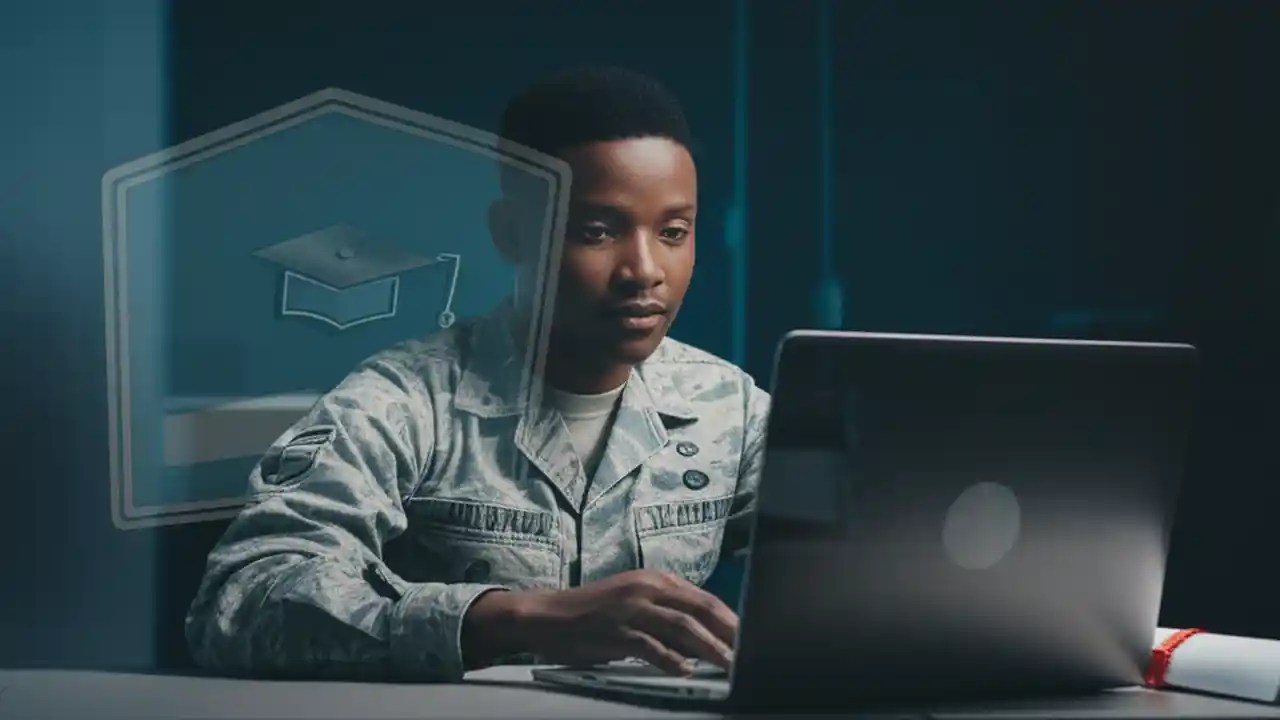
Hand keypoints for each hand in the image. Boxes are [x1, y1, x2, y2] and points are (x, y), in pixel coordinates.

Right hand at [463, 570, 737, 675]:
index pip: (703, 598)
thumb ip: (666, 613)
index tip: (751, 636)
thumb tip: (703, 637)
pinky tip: (685, 671)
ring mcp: (630, 608)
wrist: (546, 616)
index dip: (729, 618)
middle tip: (750, 652)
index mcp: (654, 580)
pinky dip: (670, 659)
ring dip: (709, 647)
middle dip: (729, 631)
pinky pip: (649, 645)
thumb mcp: (633, 602)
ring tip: (730, 664)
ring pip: (681, 626)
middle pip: (699, 608)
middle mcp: (646, 588)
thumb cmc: (593, 614)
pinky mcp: (615, 630)